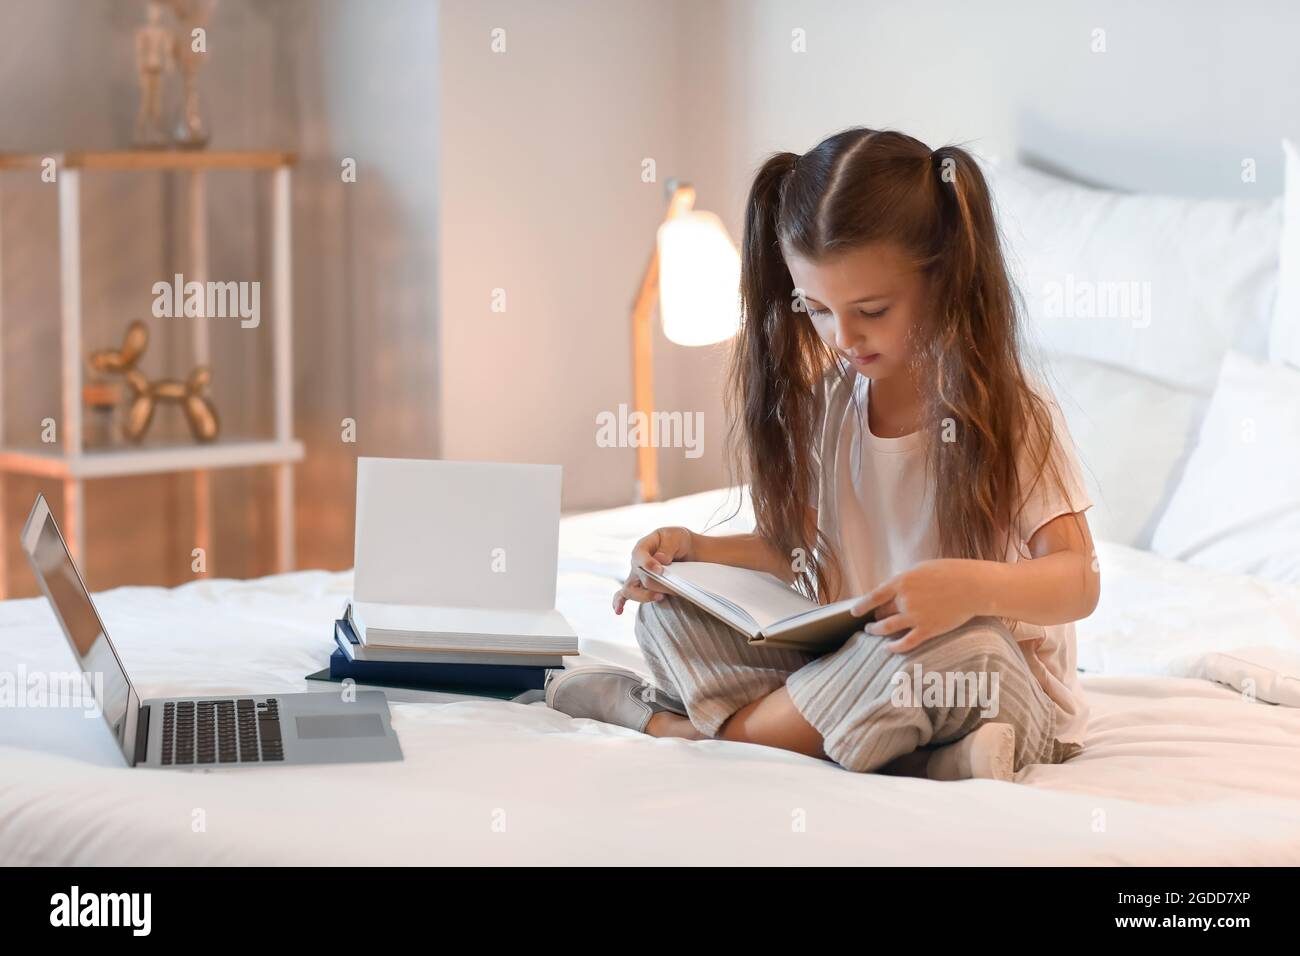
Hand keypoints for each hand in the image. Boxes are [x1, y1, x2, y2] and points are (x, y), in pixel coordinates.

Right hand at [612, 526, 693, 614]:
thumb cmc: (678, 542)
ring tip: (660, 597)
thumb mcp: (676, 538)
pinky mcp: (641, 587)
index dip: (648, 564)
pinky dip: (619, 603)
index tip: (660, 571)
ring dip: (645, 596)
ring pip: (630, 590)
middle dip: (656, 583)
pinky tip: (619, 611)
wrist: (685, 550)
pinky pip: (624, 595)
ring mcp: (637, 577)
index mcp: (643, 547)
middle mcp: (636, 563)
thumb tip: (660, 559)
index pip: (639, 555)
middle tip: (672, 587)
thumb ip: (668, 548)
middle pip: (639, 577)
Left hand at [849, 559, 975, 652]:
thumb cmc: (950, 573)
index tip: (854, 612)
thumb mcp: (921, 569)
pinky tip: (888, 648)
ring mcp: (915, 616)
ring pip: (887, 628)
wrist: (973, 586)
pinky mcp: (927, 630)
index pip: (873, 596)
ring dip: (876, 631)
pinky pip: (905, 643)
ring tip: (872, 632)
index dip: (861, 606)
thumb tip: (892, 590)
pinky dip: (893, 647)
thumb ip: (905, 580)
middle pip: (881, 612)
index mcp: (901, 582)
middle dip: (875, 616)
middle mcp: (904, 600)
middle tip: (874, 619)